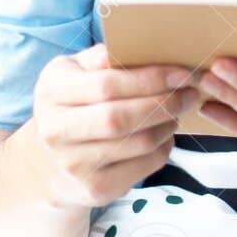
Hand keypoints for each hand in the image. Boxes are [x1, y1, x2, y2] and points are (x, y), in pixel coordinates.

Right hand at [24, 43, 198, 209]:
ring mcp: (73, 165)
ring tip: (178, 111)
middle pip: (120, 118)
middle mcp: (55, 131)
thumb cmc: (72, 104)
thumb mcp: (75, 73)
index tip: (183, 73)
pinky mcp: (94, 189)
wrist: (46, 162)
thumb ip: (104, 57)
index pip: (106, 85)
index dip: (151, 79)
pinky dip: (164, 148)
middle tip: (191, 93)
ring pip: (138, 143)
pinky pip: (144, 167)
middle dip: (165, 103)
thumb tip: (147, 46)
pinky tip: (164, 135)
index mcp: (52, 92)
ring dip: (168, 125)